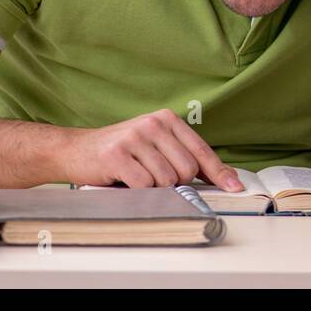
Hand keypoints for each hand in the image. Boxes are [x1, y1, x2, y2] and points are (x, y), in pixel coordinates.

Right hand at [57, 108, 243, 190]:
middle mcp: (153, 124)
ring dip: (153, 187)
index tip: (235, 188)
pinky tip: (124, 179)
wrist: (75, 150)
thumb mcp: (155, 145)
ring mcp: (135, 138)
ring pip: (166, 180)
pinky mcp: (117, 155)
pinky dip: (136, 190)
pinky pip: (143, 185)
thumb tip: (224, 177)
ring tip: (136, 175)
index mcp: (167, 119)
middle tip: (152, 176)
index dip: (219, 172)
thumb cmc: (121, 151)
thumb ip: (185, 156)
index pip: (201, 150)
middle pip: (187, 169)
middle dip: (175, 182)